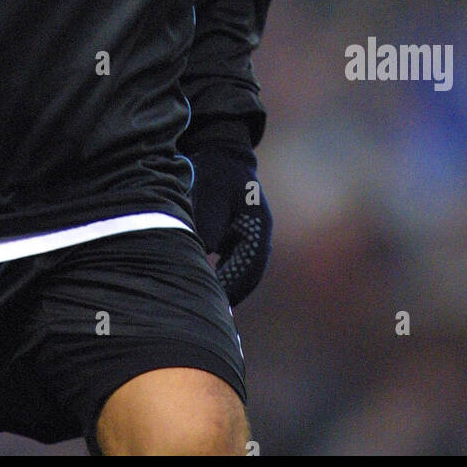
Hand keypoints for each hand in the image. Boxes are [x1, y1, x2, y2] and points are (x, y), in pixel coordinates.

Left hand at [187, 143, 272, 306]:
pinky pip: (233, 264)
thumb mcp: (212, 190)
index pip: (252, 264)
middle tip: (213, 311)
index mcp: (258, 224)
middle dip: (232, 292)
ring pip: (242, 271)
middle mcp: (259, 234)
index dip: (237, 284)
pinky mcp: (238, 238)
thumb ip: (210, 218)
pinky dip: (223, 276)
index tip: (220, 300)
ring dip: (228, 286)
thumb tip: (208, 247)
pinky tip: (207, 285)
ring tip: (209, 304)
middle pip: (249, 273)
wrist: (222, 156)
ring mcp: (251, 237)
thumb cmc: (217, 172)